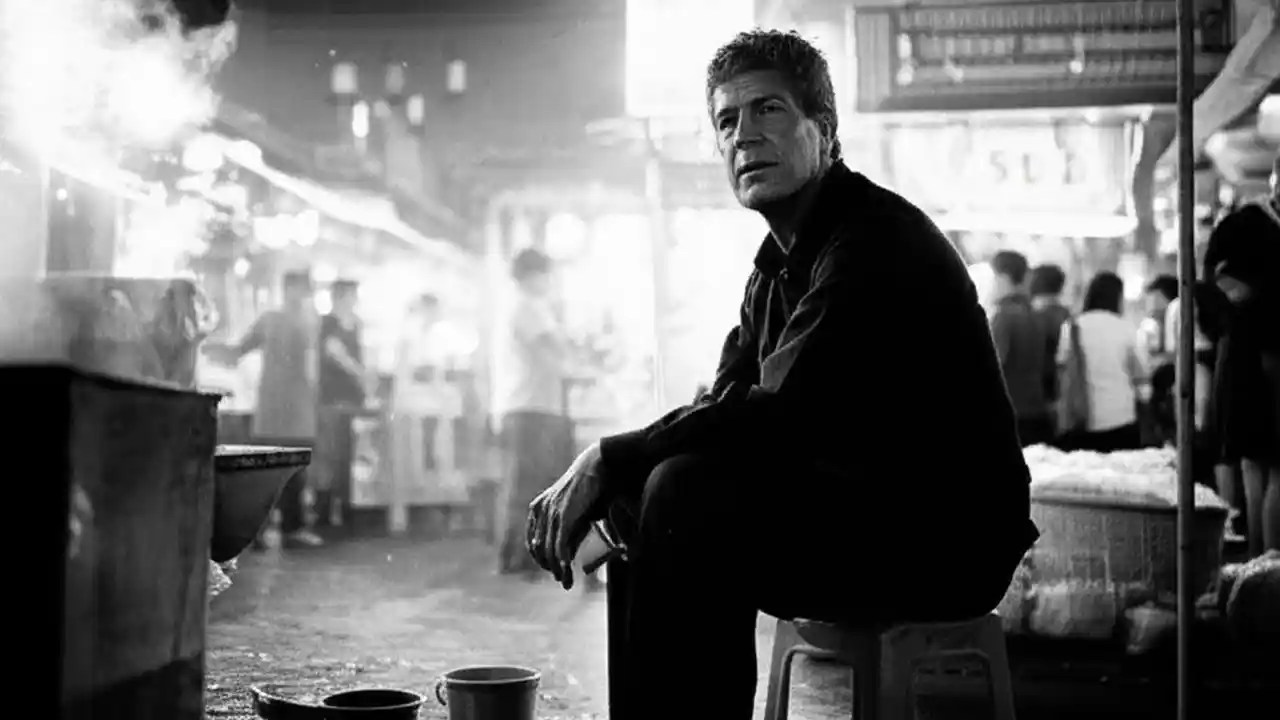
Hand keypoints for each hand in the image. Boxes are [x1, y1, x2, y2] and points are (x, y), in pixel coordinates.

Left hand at [526, 442, 607, 589]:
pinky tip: (566, 569)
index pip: (532, 542)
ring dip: (557, 568)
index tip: (553, 569)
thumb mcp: (572, 511)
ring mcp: (550, 512)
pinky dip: (561, 559)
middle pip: (539, 548)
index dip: (541, 559)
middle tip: (563, 579)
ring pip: (548, 549)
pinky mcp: (563, 515)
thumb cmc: (589, 489)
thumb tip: (565, 557)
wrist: (597, 466)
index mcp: (538, 508)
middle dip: (550, 567)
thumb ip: (566, 531)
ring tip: (566, 580)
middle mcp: (540, 510)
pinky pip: (559, 543)